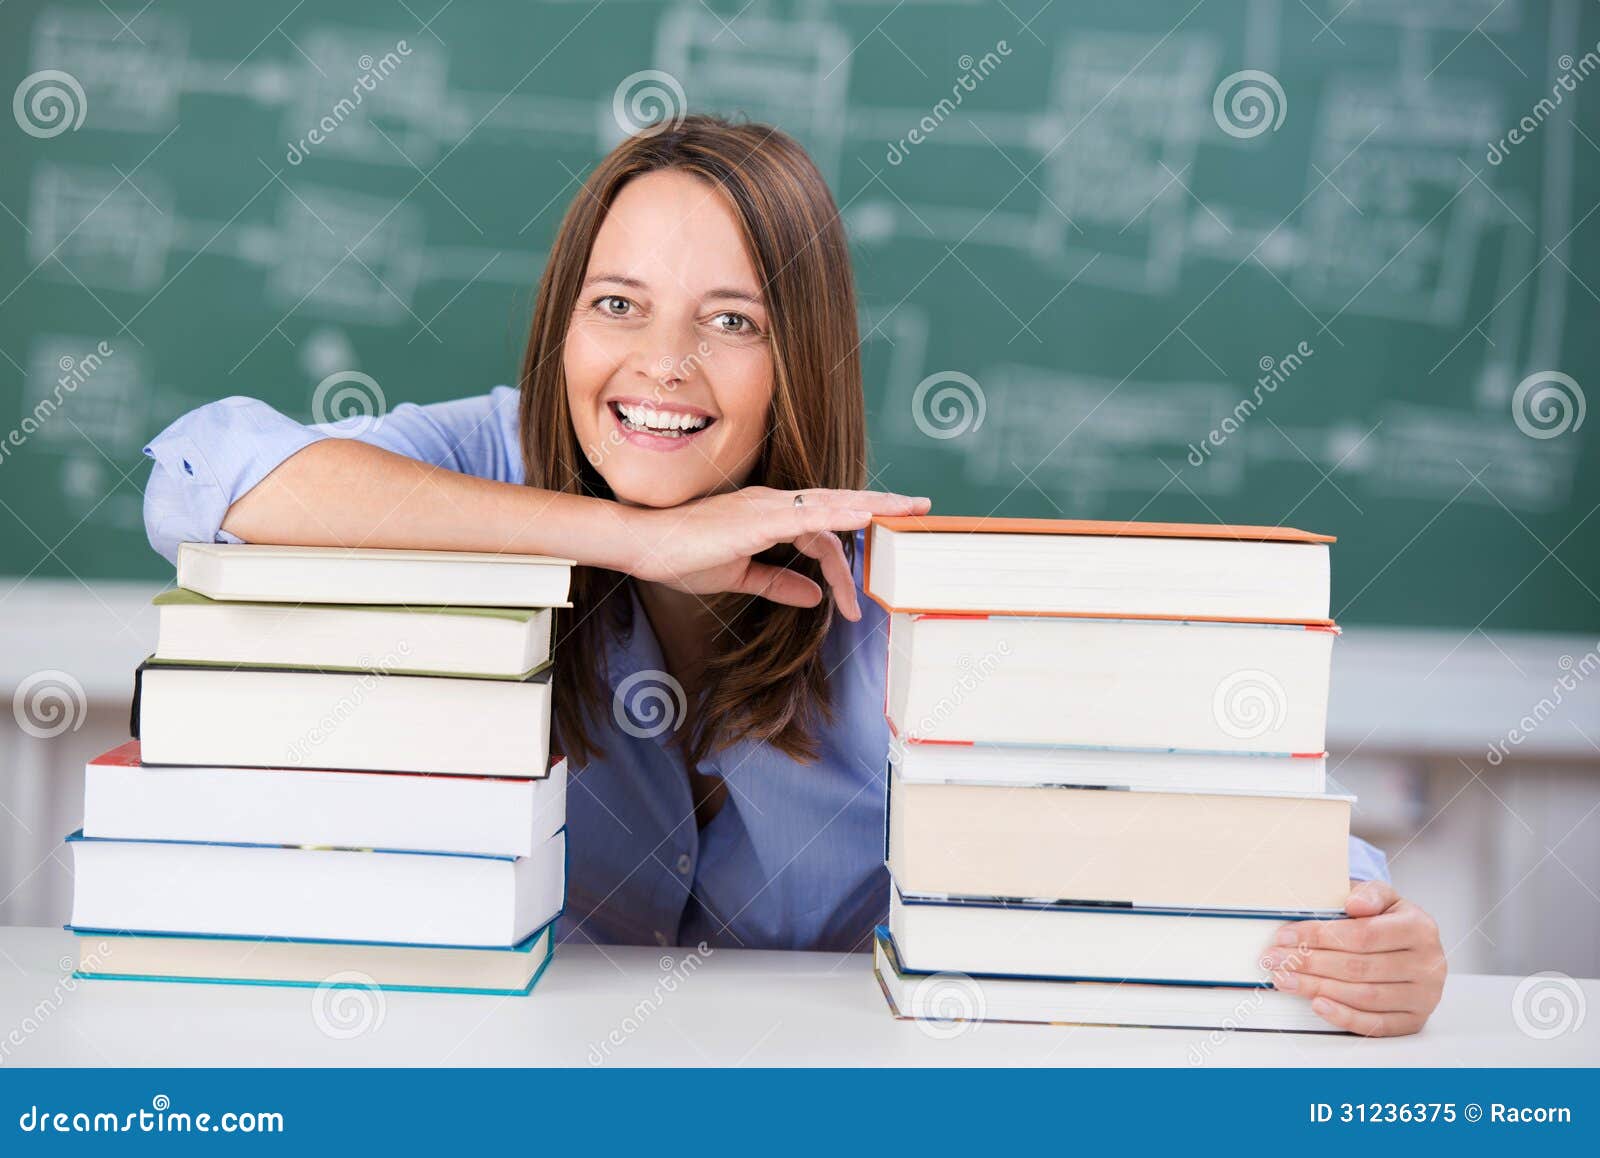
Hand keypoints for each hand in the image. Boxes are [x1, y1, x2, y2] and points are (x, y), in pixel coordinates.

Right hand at [623, 487, 929, 619]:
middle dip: (882, 507)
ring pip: (831, 503)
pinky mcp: (757, 518)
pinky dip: (840, 512)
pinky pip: (807, 513)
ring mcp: (766, 507)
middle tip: (921, 508)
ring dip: (873, 504)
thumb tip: (814, 595)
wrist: (641, 545)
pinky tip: (866, 513)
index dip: (842, 570)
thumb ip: (777, 584)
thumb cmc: (679, 556)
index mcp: (770, 517)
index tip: (851, 608)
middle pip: (838, 506)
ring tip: (908, 507)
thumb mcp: (738, 576)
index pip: (822, 536)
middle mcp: (774, 505)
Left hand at [1263, 880, 1446, 1036]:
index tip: (1285, 937)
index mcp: (1419, 928)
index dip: (1318, 936)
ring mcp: (1424, 995)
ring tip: (1284, 979)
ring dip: (1317, 988)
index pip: (1361, 935)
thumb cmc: (1388, 919)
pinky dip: (1344, 1016)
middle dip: (1309, 963)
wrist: (1411, 944)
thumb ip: (1368, 894)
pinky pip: (1376, 1024)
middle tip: (1274, 959)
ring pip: (1364, 996)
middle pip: (1359, 967)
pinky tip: (1317, 1004)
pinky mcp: (1415, 1019)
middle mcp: (1428, 964)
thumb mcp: (1381, 896)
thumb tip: (1354, 904)